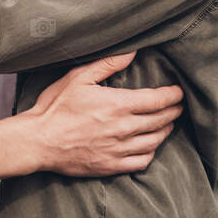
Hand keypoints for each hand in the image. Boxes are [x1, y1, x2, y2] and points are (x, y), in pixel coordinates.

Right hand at [24, 52, 183, 176]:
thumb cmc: (55, 108)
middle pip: (161, 120)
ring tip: (168, 123)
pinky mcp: (111, 166)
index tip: (179, 91)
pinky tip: (150, 145)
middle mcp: (124, 129)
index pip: (158, 100)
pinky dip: (151, 152)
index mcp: (118, 105)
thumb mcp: (79, 78)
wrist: (37, 141)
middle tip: (179, 105)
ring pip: (155, 141)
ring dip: (166, 130)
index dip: (173, 95)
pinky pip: (141, 161)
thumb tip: (132, 52)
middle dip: (174, 111)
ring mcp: (119, 149)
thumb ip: (108, 65)